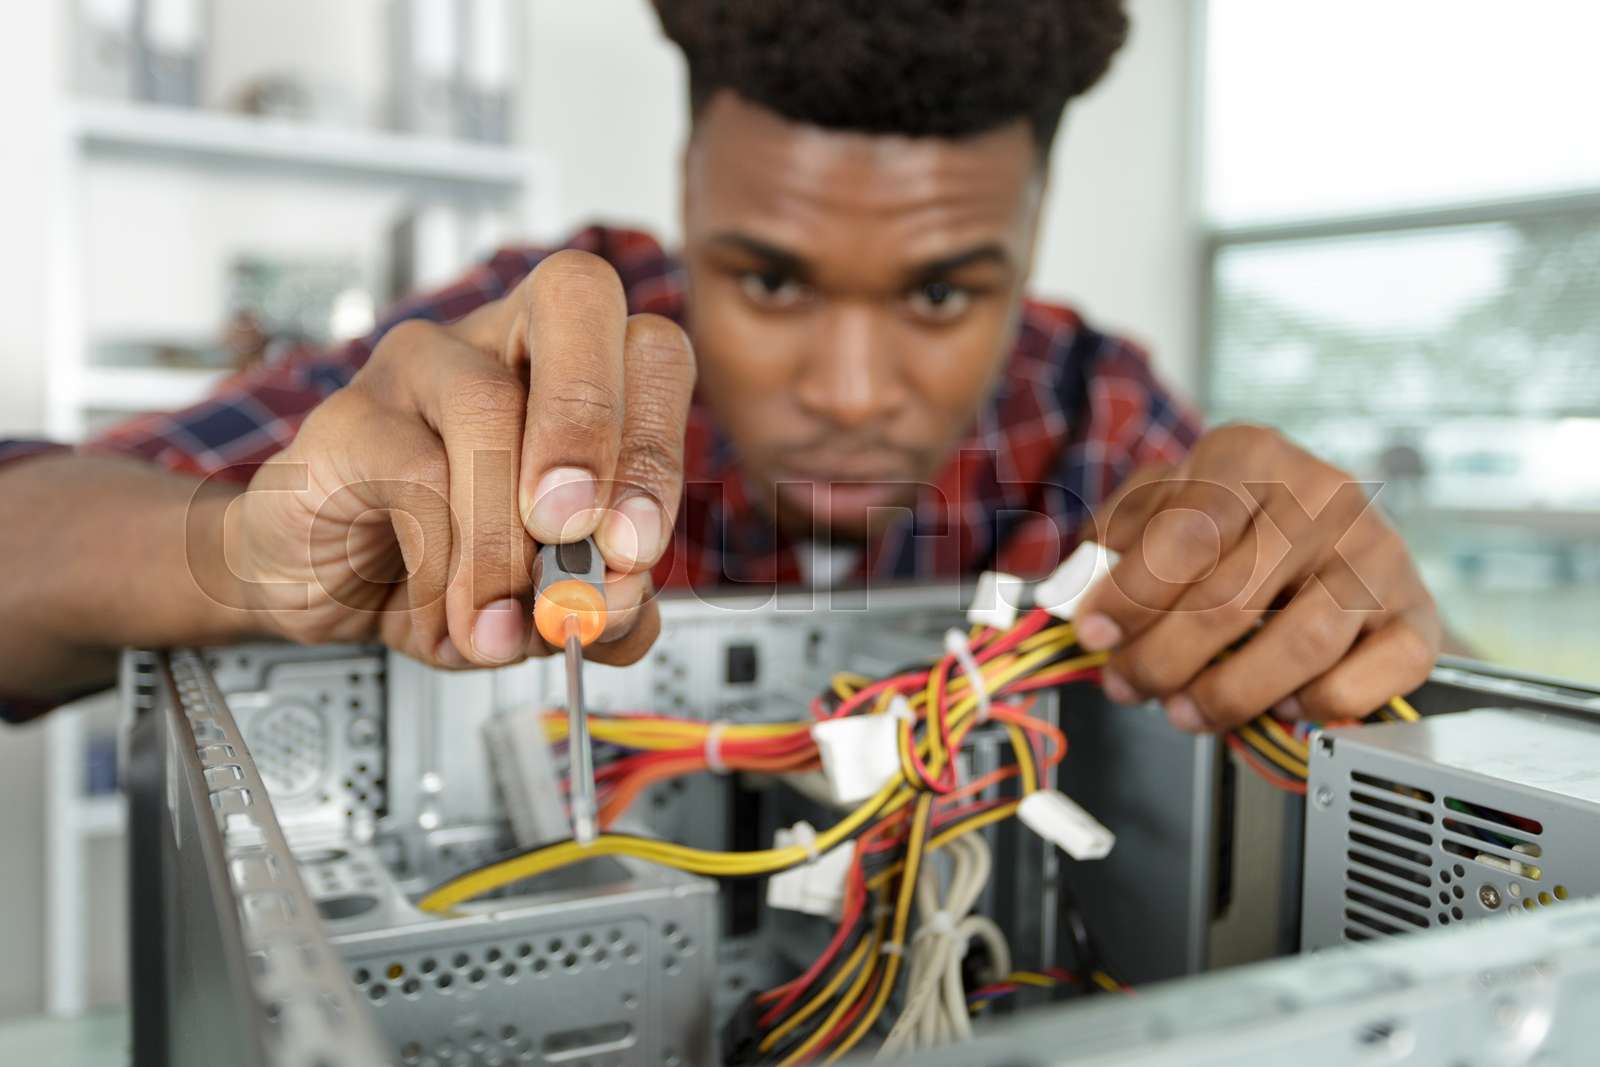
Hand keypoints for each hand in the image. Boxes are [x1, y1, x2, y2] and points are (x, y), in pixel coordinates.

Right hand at [227, 250, 694, 667]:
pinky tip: (445, 616)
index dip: (658, 447)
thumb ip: (603, 602)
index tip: (637, 550)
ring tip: (502, 626)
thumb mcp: (545, 599)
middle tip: (579, 537)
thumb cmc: (444, 566)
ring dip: (505, 538)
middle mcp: (502, 341)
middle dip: (593, 429)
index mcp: (575, 370)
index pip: (651, 351)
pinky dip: (443, 563)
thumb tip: (627, 609)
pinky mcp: (348, 415)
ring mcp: (419, 364)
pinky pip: (413, 473)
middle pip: (575, 297)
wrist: (319, 584)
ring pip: (488, 407)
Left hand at [1073, 424, 1440, 731]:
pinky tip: (1277, 708)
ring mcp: (1378, 555)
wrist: (1339, 533)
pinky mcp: (1417, 614)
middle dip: (1162, 659)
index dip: (1130, 595)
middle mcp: (1323, 496)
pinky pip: (1373, 677)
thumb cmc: (1235, 519)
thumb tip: (1073, 594)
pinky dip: (1317, 706)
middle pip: (1231, 599)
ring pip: (1299, 645)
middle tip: (1126, 686)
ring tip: (1183, 711)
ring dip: (1228, 694)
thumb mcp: (1164, 501)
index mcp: (1252, 454)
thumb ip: (1115, 540)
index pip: (1186, 533)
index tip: (1093, 635)